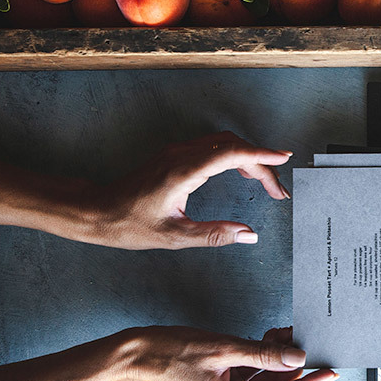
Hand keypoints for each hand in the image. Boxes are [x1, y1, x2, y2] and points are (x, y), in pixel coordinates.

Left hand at [93, 131, 291, 249]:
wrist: (96, 210)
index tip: (284, 158)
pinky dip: (234, 155)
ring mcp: (177, 152)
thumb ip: (214, 235)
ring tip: (266, 181)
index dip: (262, 154)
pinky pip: (213, 146)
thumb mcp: (174, 236)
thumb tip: (248, 235)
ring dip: (249, 157)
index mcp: (183, 171)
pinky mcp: (174, 156)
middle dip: (261, 163)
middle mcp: (181, 155)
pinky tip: (241, 171)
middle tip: (278, 190)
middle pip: (233, 146)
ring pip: (224, 143)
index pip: (232, 153)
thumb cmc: (128, 224)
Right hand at [130, 325, 337, 380]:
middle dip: (292, 366)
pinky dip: (264, 358)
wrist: (143, 351)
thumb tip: (297, 358)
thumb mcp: (227, 349)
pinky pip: (254, 375)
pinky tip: (271, 339)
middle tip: (306, 342)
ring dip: (278, 358)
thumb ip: (265, 355)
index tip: (328, 374)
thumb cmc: (175, 352)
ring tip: (286, 335)